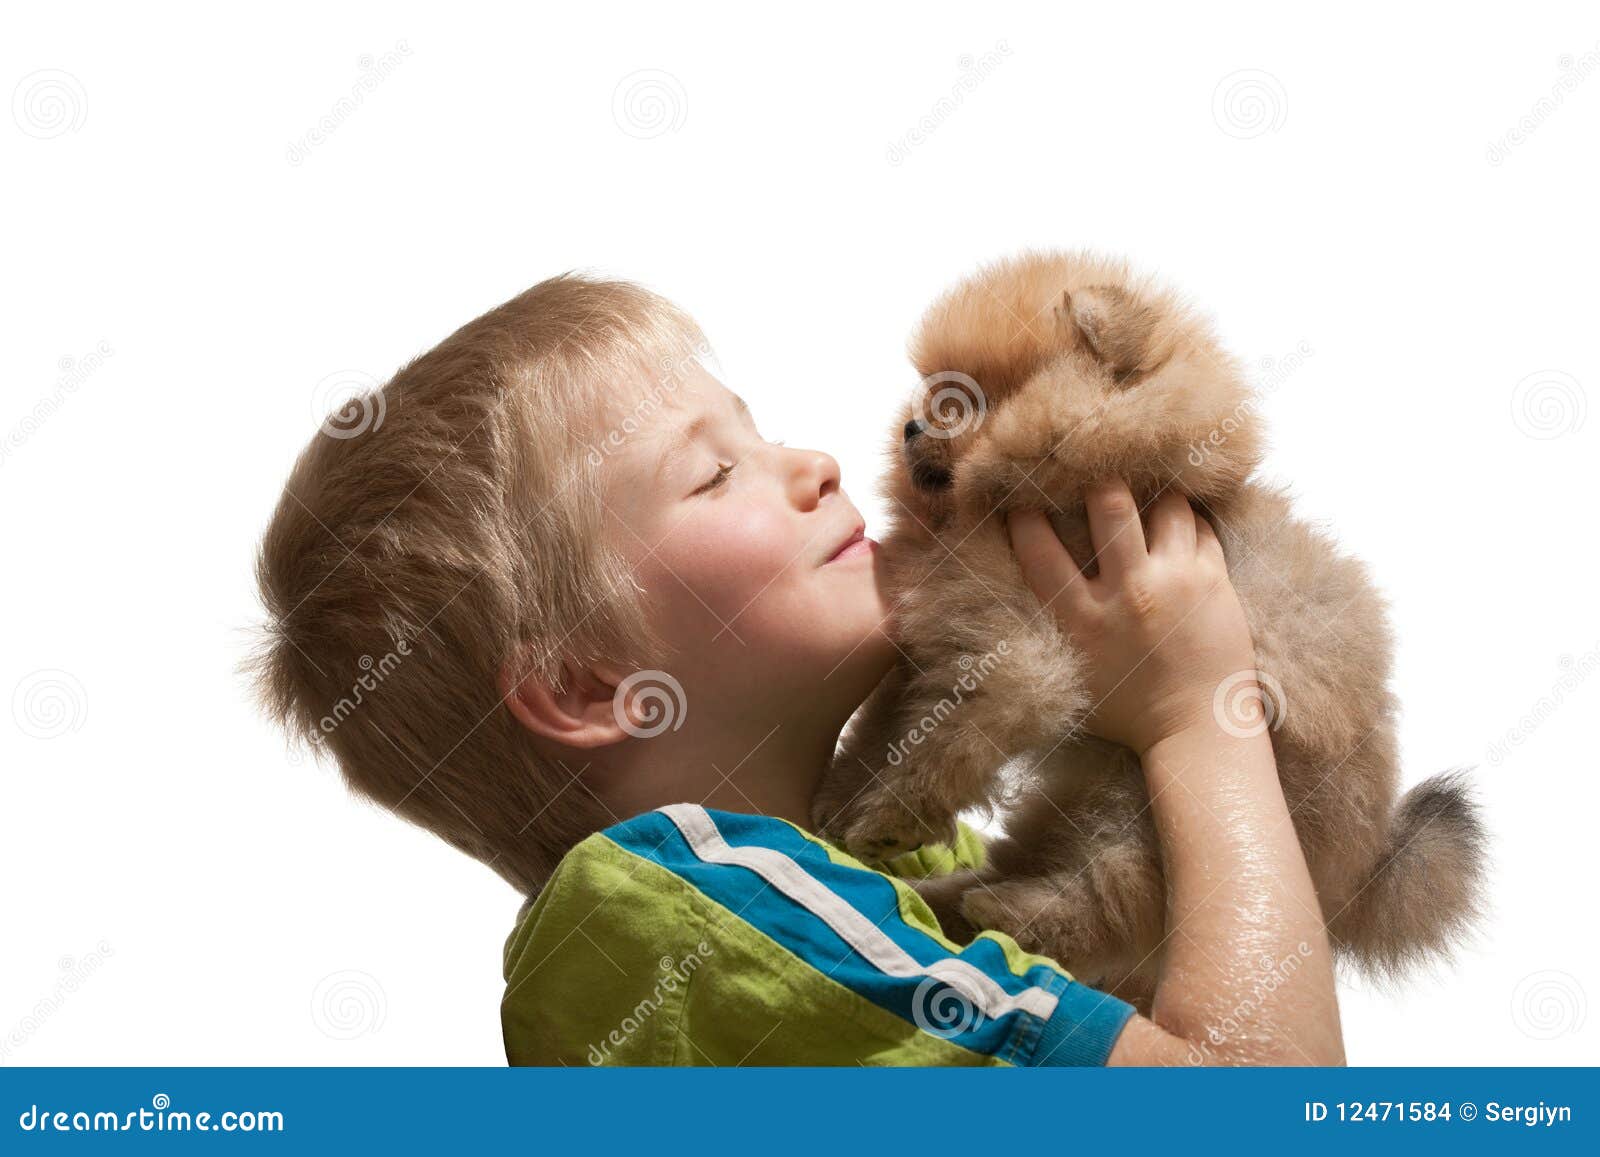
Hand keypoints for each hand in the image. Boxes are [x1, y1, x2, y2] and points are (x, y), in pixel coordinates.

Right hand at [1006, 480, 1257, 755]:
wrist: (1198, 731)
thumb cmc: (1128, 712)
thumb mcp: (1071, 674)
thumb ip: (1052, 629)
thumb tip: (1017, 590)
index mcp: (1084, 620)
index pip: (1040, 550)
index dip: (1024, 515)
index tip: (1021, 496)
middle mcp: (1130, 593)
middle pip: (1110, 504)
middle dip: (1099, 479)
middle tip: (1095, 467)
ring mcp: (1177, 582)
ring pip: (1166, 505)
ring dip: (1154, 494)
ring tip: (1146, 491)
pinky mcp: (1214, 581)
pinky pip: (1202, 527)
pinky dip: (1188, 520)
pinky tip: (1178, 523)